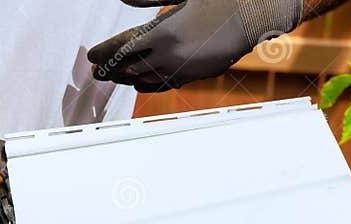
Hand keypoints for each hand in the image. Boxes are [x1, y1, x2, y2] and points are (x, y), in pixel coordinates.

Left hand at [88, 0, 301, 91]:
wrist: (258, 11)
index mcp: (164, 32)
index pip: (123, 48)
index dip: (105, 53)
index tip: (92, 56)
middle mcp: (172, 55)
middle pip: (131, 67)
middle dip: (111, 69)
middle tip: (96, 72)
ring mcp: (185, 67)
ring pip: (147, 79)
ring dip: (128, 78)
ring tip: (115, 77)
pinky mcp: (198, 74)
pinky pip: (166, 84)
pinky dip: (150, 85)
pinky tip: (141, 84)